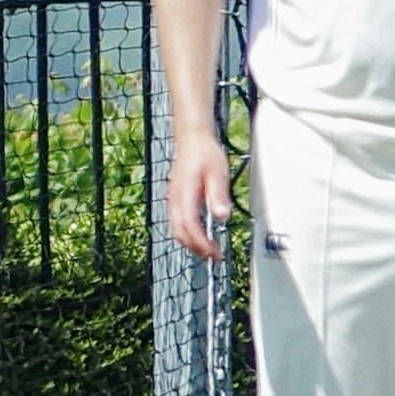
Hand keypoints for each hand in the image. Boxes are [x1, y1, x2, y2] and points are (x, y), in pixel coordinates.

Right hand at [163, 135, 233, 259]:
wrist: (192, 139)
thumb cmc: (205, 154)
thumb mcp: (218, 173)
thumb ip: (218, 195)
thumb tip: (222, 217)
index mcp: (185, 193)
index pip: (189, 225)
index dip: (201, 243)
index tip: (215, 252)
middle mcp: (175, 199)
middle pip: (179, 232)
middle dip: (196, 248)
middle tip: (214, 256)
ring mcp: (172, 200)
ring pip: (176, 229)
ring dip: (191, 243)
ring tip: (208, 249)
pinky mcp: (174, 199)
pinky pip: (176, 222)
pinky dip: (187, 234)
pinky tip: (200, 235)